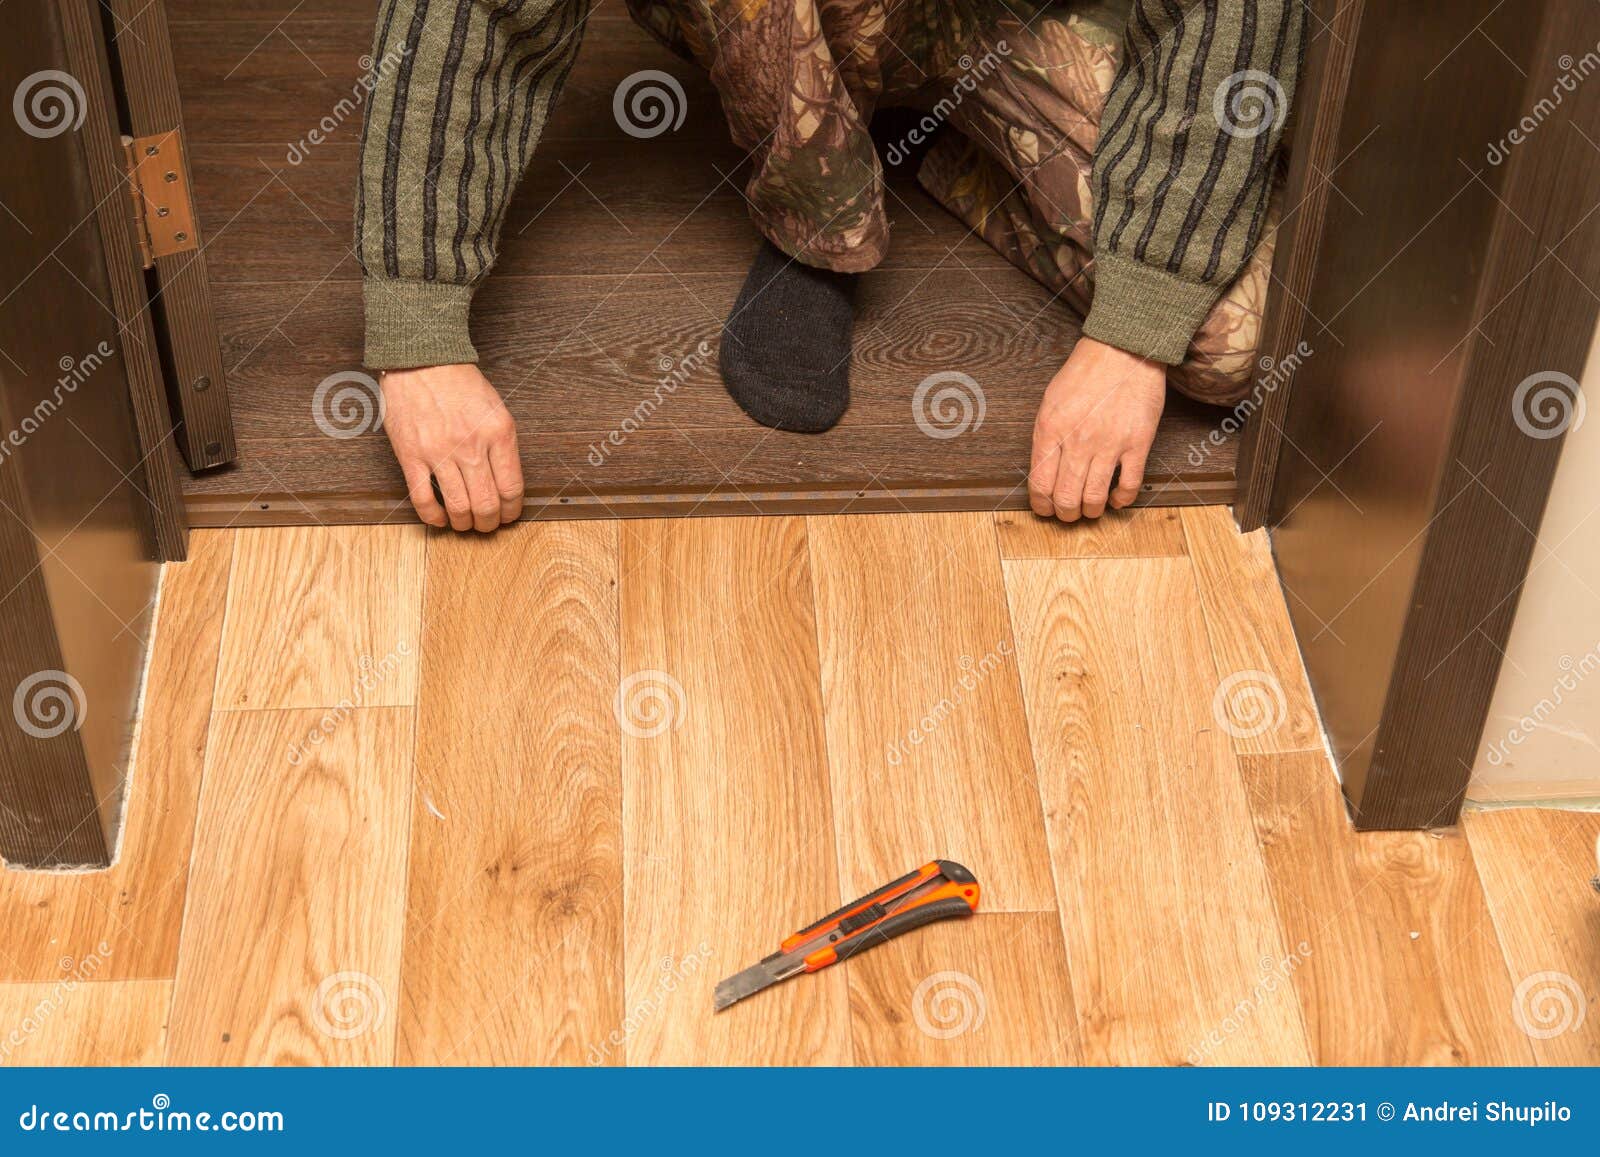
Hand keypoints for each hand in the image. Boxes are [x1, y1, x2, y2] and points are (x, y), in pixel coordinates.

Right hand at [379, 363, 522, 531]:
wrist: (421, 360)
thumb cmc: (459, 383)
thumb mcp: (496, 409)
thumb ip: (503, 445)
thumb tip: (507, 484)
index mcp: (498, 433)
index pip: (512, 488)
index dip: (511, 511)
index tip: (508, 516)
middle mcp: (471, 445)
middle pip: (487, 504)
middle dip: (489, 523)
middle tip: (487, 525)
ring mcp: (439, 452)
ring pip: (457, 507)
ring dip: (464, 523)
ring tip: (464, 523)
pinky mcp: (411, 456)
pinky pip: (423, 499)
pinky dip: (433, 517)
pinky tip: (439, 519)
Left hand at [1028, 337, 1165, 521]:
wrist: (1123, 350)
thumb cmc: (1085, 373)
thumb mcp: (1050, 401)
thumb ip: (1045, 437)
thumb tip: (1042, 470)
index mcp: (1051, 430)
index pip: (1040, 484)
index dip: (1042, 505)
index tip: (1045, 509)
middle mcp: (1078, 441)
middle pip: (1066, 498)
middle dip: (1065, 513)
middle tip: (1068, 513)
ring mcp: (1109, 444)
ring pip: (1094, 498)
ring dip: (1090, 511)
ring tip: (1090, 508)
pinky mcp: (1137, 444)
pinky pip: (1129, 486)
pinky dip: (1121, 500)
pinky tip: (1116, 499)